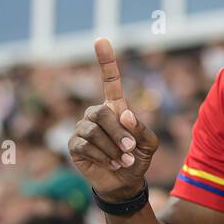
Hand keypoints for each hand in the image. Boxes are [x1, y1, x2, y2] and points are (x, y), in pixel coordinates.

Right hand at [68, 37, 159, 201]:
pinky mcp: (74, 145)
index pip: (109, 80)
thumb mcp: (149, 144)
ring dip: (112, 148)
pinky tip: (111, 164)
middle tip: (131, 150)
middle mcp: (95, 114)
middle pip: (101, 112)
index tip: (101, 40)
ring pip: (94, 131)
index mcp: (114, 107)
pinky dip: (102, 156)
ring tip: (124, 160)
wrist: (125, 183)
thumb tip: (123, 114)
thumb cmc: (138, 158)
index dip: (106, 61)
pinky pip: (85, 145)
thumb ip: (141, 128)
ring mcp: (83, 128)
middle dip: (119, 133)